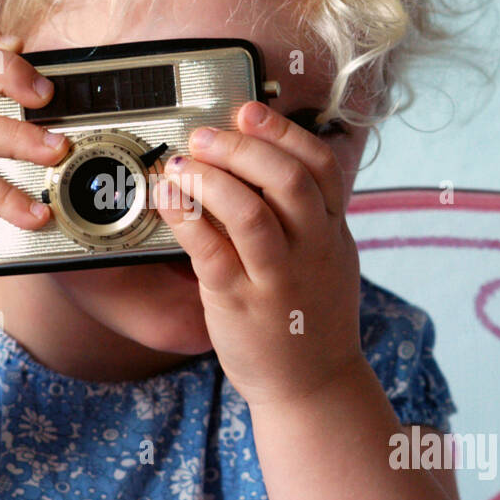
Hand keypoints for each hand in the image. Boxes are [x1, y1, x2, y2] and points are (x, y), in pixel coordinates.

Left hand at [154, 100, 366, 406]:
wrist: (313, 387)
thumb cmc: (309, 318)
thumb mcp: (328, 260)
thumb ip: (309, 214)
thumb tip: (272, 160)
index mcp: (332, 233)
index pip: (320, 165)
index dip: (283, 132)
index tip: (248, 112)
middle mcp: (311, 250)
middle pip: (287, 179)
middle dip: (241, 147)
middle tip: (204, 136)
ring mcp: (276, 279)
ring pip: (250, 212)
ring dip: (210, 179)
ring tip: (180, 166)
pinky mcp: (238, 303)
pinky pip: (209, 251)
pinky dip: (185, 217)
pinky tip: (167, 201)